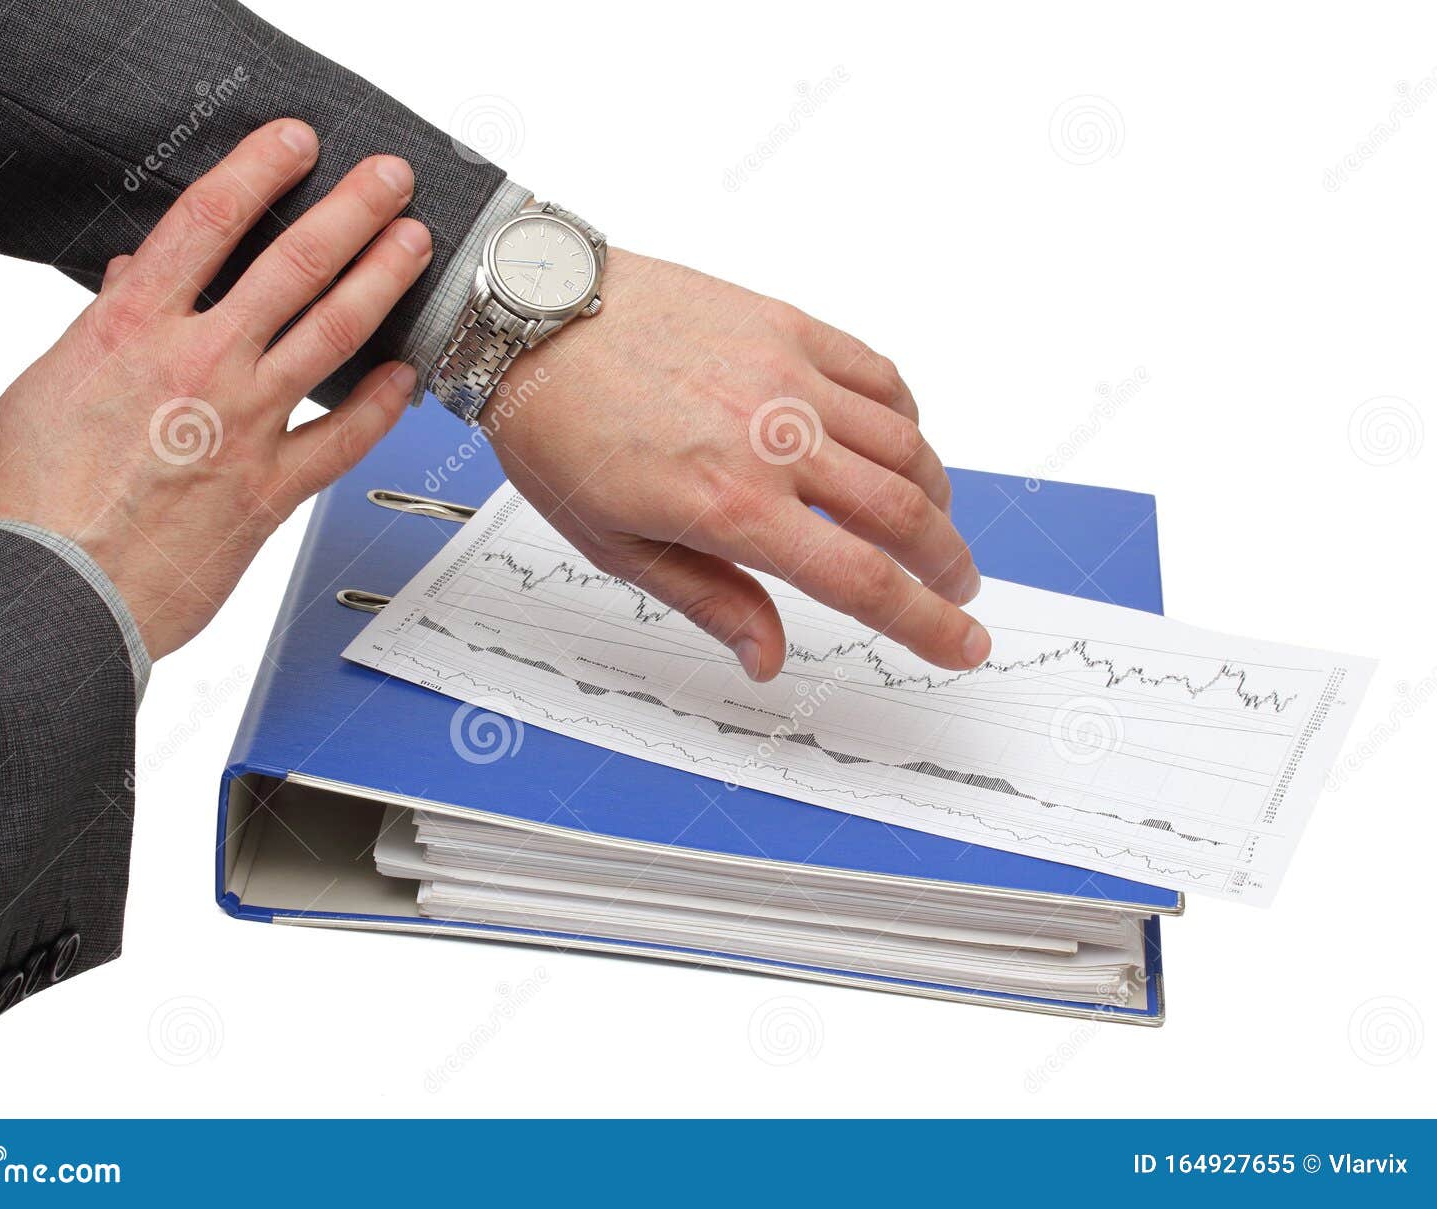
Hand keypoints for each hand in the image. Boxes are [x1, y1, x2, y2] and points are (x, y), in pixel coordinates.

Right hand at [0, 119, 431, 658]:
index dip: (259, 170)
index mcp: (129, 330)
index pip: (206, 222)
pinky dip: (384, 403)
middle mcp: (198, 365)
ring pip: (332, 333)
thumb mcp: (41, 393)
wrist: (50, 594)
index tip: (295, 145)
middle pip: (292, 264)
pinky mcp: (270, 490)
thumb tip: (127, 284)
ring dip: (383, 280)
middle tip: (389, 180)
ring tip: (414, 245)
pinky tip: (408, 375)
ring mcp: (243, 424)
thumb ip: (99, 334)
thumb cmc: (28, 506)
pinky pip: (345, 438)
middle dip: (351, 210)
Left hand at [487, 249, 986, 680]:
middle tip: (958, 589)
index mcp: (732, 507)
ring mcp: (789, 375)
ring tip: (932, 524)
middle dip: (948, 563)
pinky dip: (907, 416)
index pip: (863, 581)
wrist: (532, 319)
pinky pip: (878, 373)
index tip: (964, 642)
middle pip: (905, 513)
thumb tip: (765, 657)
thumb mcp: (616, 543)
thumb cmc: (558, 428)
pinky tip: (901, 440)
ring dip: (935, 495)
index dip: (927, 623)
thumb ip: (708, 600)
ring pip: (906, 443)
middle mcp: (775, 439)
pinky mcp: (787, 326)